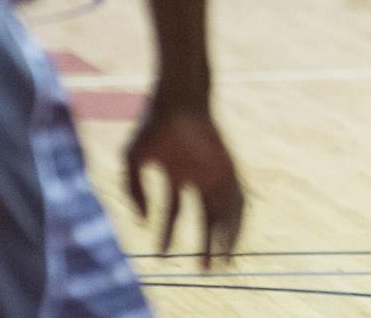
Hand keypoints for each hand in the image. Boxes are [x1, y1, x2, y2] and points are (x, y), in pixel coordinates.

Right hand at [125, 102, 244, 266]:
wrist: (179, 100)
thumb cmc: (153, 125)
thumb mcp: (131, 161)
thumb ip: (133, 192)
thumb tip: (144, 221)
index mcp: (177, 174)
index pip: (174, 212)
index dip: (166, 234)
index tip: (160, 255)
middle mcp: (199, 177)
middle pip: (206, 218)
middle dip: (205, 244)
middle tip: (203, 270)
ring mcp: (216, 173)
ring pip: (225, 213)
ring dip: (225, 239)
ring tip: (219, 265)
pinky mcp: (230, 169)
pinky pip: (239, 201)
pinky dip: (238, 222)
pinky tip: (232, 241)